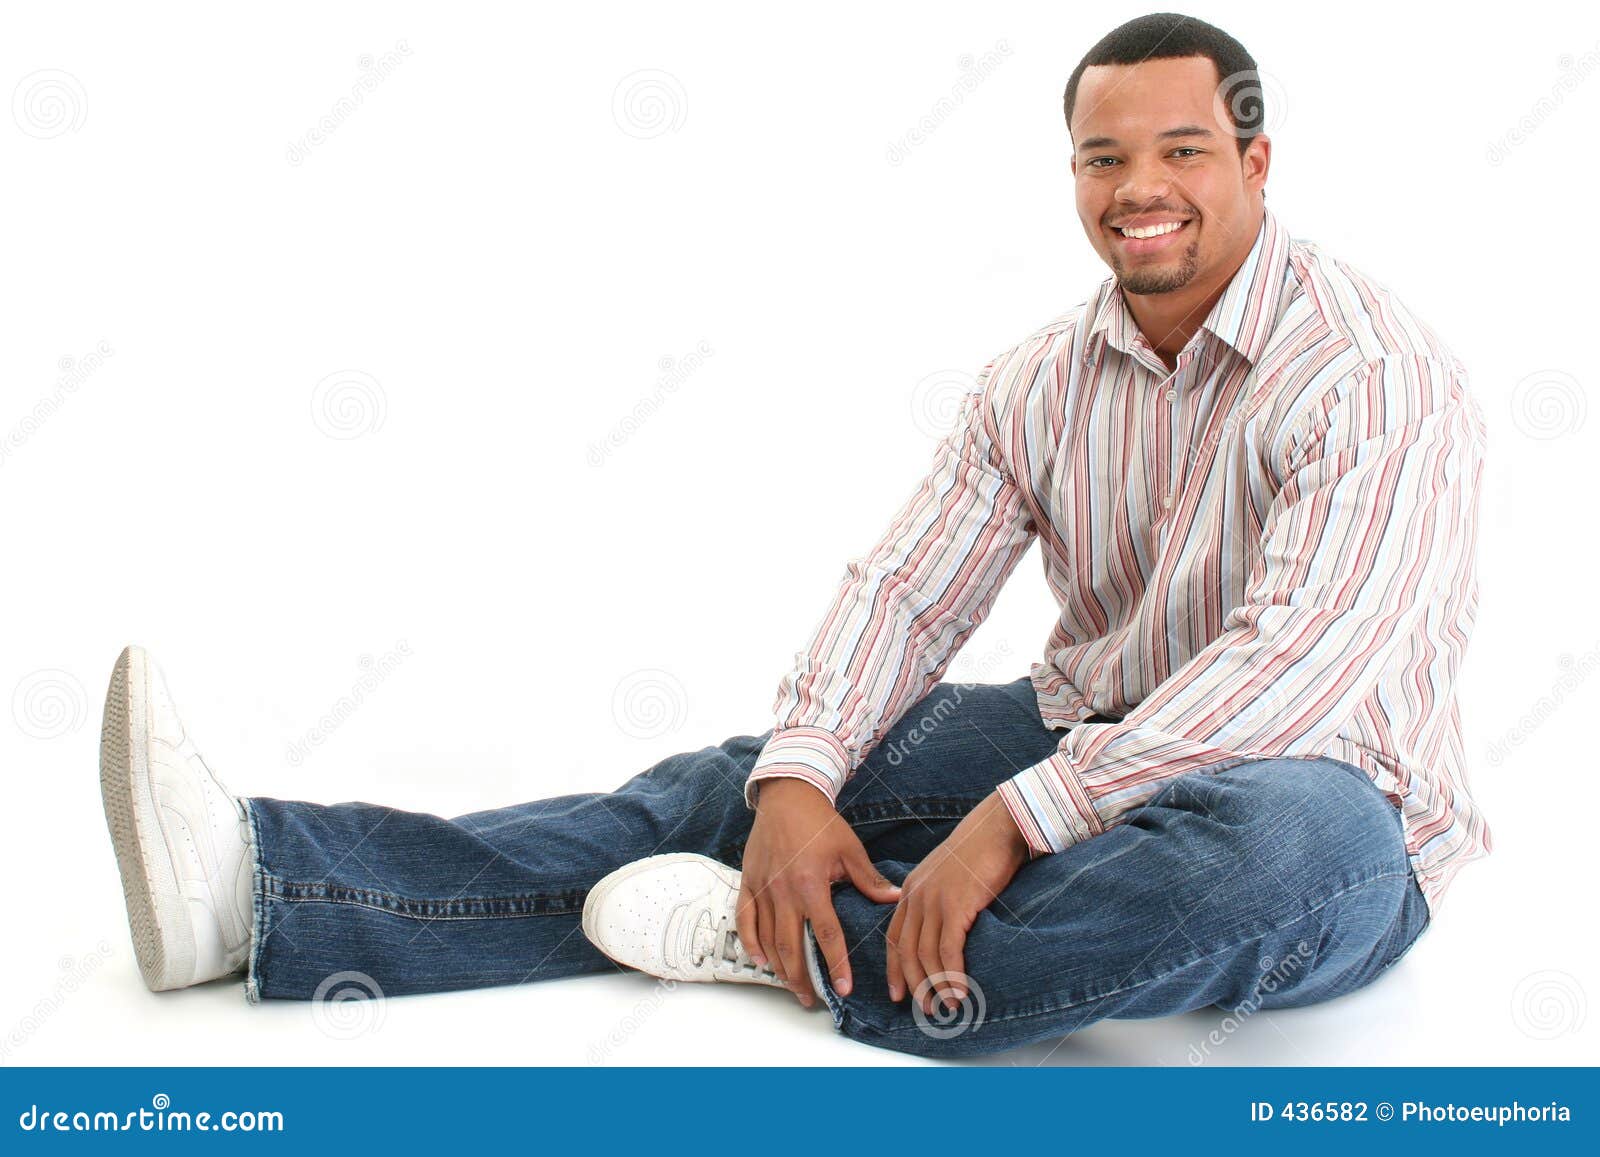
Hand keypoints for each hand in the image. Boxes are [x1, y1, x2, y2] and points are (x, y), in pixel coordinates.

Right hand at [737, 776, 901, 1006]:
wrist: (787, 797)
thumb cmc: (821, 823)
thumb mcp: (850, 849)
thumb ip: (869, 879)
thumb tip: (896, 900)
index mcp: (812, 884)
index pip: (826, 935)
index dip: (836, 965)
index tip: (843, 989)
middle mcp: (784, 891)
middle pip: (792, 947)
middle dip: (802, 979)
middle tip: (812, 1000)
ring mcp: (763, 888)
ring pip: (768, 940)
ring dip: (780, 968)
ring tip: (792, 987)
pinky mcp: (748, 883)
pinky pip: (745, 921)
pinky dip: (751, 944)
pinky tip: (762, 962)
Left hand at [885, 790, 1029, 1016]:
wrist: (998, 827)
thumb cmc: (980, 850)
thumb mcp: (948, 875)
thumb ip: (939, 898)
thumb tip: (947, 925)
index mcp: (911, 889)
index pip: (894, 936)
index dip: (894, 968)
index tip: (897, 993)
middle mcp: (916, 896)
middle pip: (905, 951)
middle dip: (914, 985)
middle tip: (926, 1010)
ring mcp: (933, 901)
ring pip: (925, 955)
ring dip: (936, 986)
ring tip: (948, 1007)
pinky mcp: (955, 906)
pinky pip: (948, 951)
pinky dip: (953, 976)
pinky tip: (960, 992)